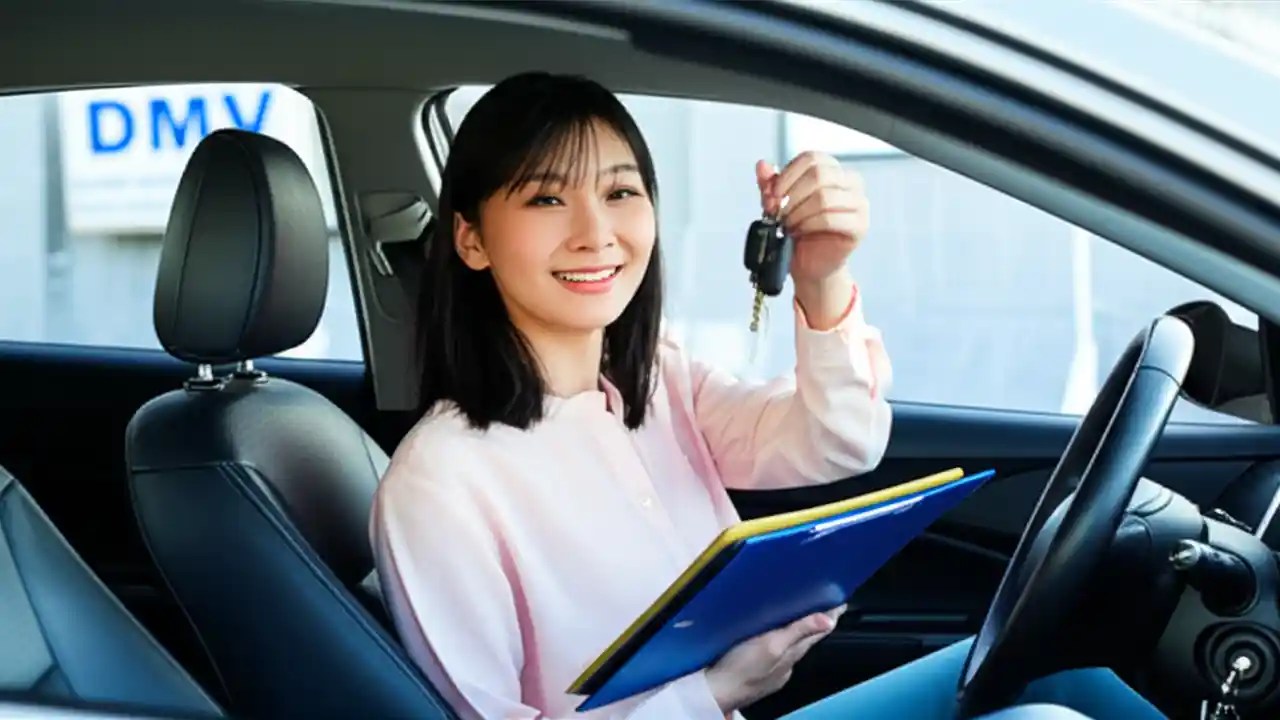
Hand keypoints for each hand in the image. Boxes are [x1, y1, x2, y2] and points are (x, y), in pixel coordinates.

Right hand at [705, 605, 846, 713]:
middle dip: (816, 619)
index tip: (839, 600)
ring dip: (799, 630)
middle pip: (808, 636)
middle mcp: (787, 661)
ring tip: (804, 614)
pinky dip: (782, 640)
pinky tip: (775, 636)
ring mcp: (774, 667)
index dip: (829, 614)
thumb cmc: (739, 670)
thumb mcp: (771, 645)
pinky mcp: (760, 670)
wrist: (715, 692)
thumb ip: (797, 631)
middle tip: (825, 603)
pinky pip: (777, 651)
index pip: (818, 629)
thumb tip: (828, 620)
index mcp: (792, 651)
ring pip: (792, 644)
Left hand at [755, 152, 867, 283]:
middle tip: (778, 213)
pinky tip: (799, 231)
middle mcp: (850, 182)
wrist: (810, 264)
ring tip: (788, 224)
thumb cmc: (798, 231)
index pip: (811, 159)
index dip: (787, 175)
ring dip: (799, 212)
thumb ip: (771, 184)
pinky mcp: (860, 226)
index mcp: (832, 169)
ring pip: (825, 197)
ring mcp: (859, 203)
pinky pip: (831, 219)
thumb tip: (761, 165)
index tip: (772, 195)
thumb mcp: (778, 204)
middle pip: (819, 175)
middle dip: (792, 195)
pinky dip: (809, 225)